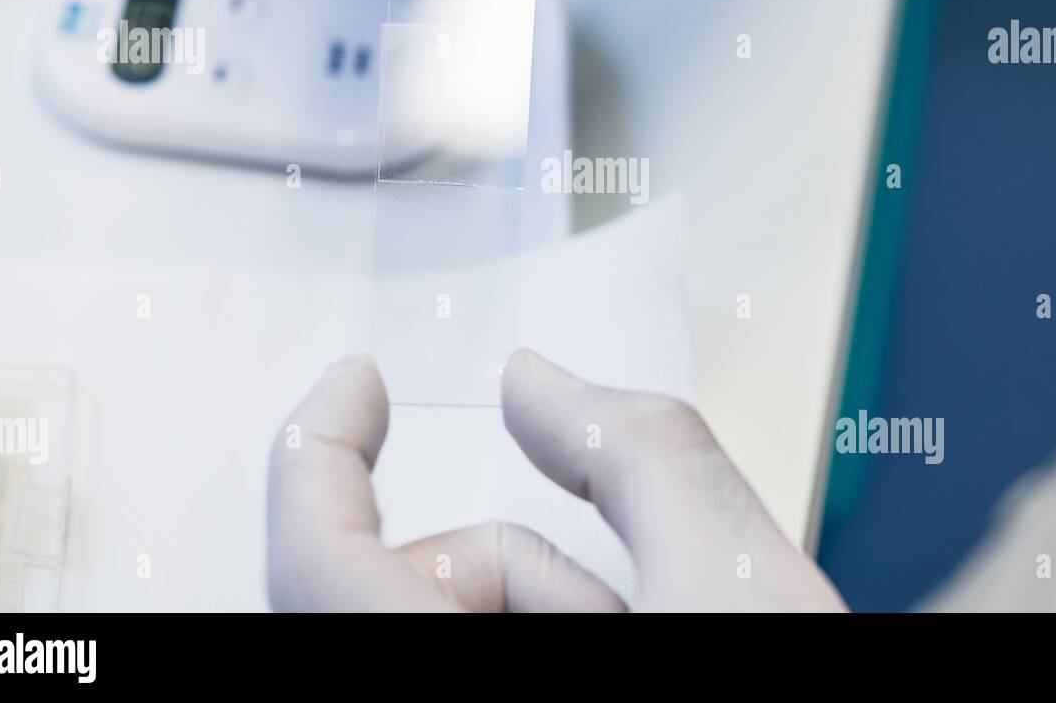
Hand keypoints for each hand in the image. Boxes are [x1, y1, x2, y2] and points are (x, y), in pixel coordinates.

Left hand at [267, 350, 846, 610]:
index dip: (318, 448)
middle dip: (522, 566)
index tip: (356, 384)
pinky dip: (548, 632)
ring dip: (551, 615)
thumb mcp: (739, 594)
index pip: (316, 564)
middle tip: (629, 605)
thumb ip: (640, 455)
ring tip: (650, 639)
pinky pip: (480, 652)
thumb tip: (539, 388)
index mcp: (465, 697)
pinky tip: (625, 642)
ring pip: (449, 625)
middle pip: (405, 591)